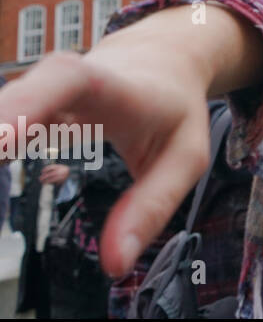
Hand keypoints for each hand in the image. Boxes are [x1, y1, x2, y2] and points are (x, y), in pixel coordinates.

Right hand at [0, 4, 262, 278]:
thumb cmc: (176, 109)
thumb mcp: (186, 158)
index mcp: (116, 88)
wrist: (164, 58)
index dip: (29, 105)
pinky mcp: (28, 104)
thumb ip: (153, 205)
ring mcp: (45, 89)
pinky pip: (3, 126)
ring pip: (6, 111)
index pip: (71, 80)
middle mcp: (72, 80)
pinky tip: (1, 165)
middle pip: (22, 94)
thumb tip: (116, 263)